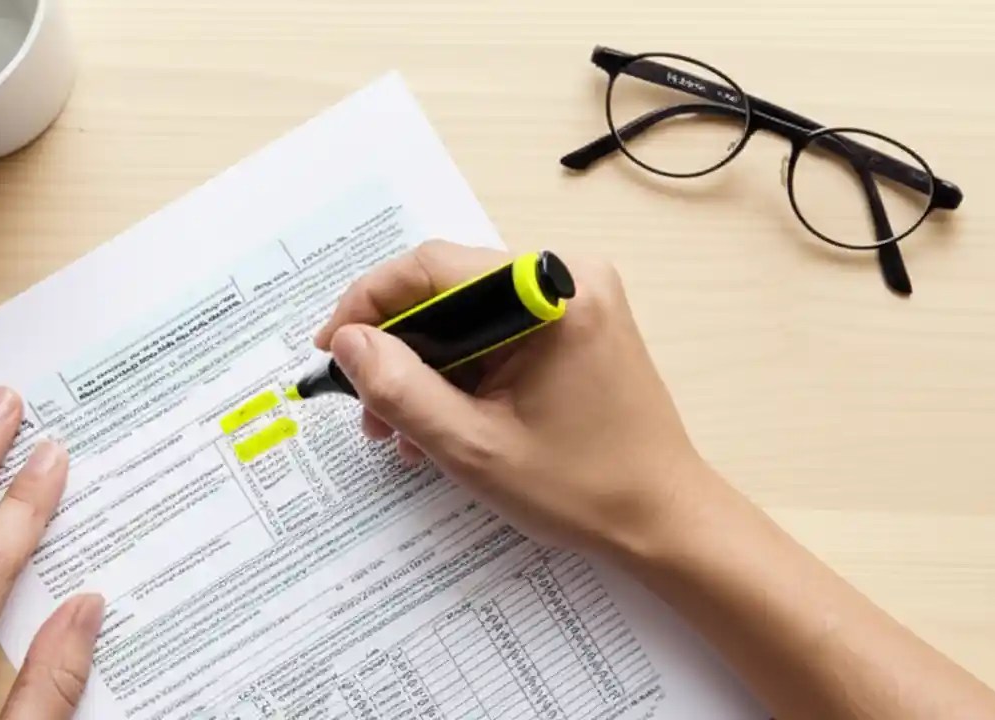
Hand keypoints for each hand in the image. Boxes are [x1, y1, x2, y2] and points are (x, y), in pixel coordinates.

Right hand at [315, 240, 721, 553]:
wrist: (663, 521)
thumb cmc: (583, 488)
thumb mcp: (472, 446)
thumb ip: (400, 389)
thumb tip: (348, 344)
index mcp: (551, 294)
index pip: (431, 266)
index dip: (367, 303)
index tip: (331, 350)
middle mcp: (568, 278)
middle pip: (446, 288)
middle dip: (396, 348)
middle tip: (364, 407)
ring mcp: (576, 300)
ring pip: (466, 314)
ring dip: (424, 367)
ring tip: (398, 429)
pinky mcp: (575, 326)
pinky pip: (496, 331)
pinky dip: (460, 371)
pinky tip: (439, 420)